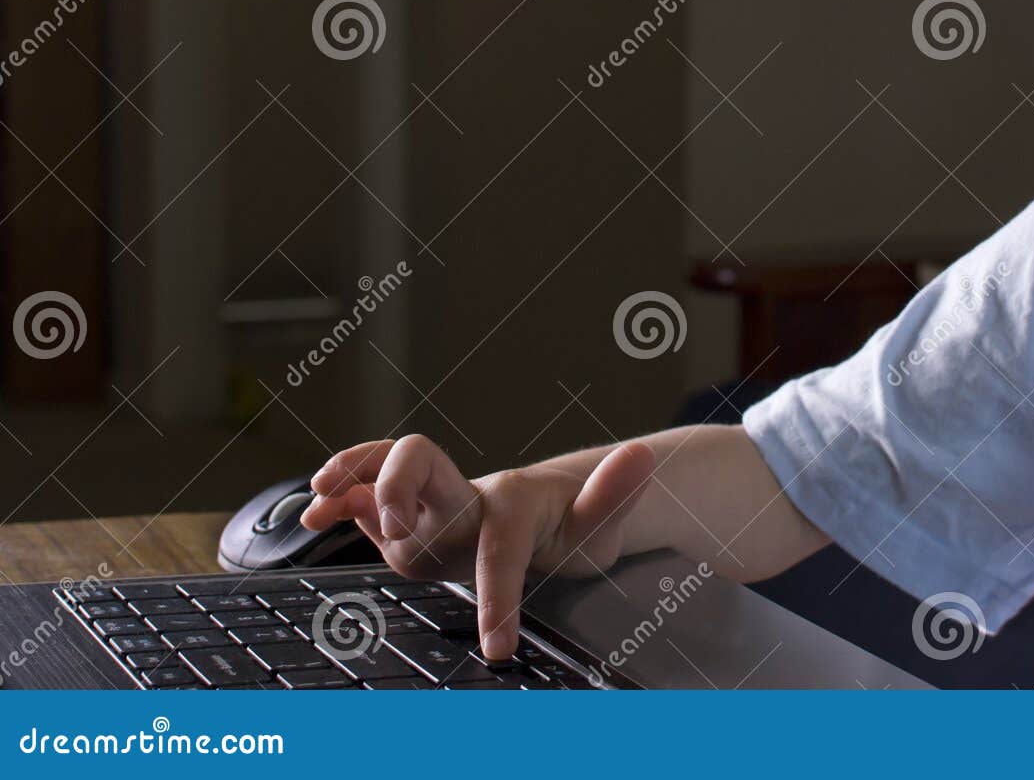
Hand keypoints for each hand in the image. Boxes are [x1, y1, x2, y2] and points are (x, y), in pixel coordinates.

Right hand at [300, 434, 654, 658]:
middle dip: (400, 484)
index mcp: (516, 504)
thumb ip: (619, 493)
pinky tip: (321, 513)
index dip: (497, 596)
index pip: (501, 546)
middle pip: (424, 461)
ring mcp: (434, 499)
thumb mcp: (605, 519)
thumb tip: (645, 454)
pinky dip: (340, 495)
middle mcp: (467, 493)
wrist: (556, 510)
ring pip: (385, 468)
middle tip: (394, 526)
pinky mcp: (409, 510)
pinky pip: (367, 492)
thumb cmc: (578, 521)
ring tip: (324, 502)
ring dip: (354, 474)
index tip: (497, 646)